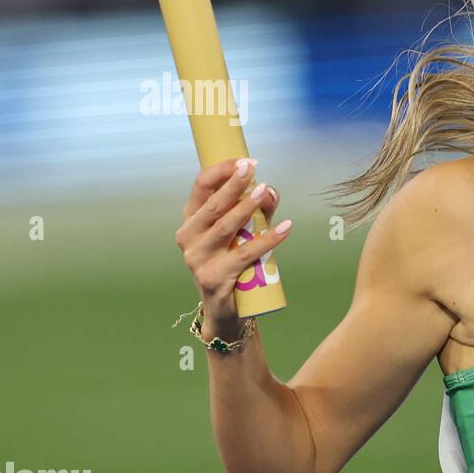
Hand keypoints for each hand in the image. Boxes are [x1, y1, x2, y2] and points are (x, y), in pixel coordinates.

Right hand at [174, 157, 290, 331]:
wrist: (226, 311)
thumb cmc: (234, 264)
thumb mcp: (243, 234)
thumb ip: (257, 212)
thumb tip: (270, 190)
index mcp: (191, 221)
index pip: (200, 187)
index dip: (221, 171)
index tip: (245, 161)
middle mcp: (188, 237)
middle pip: (213, 205)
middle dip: (234, 184)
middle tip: (254, 168)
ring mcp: (198, 258)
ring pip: (225, 227)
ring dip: (247, 207)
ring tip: (266, 192)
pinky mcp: (214, 277)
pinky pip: (245, 255)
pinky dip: (267, 240)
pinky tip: (285, 229)